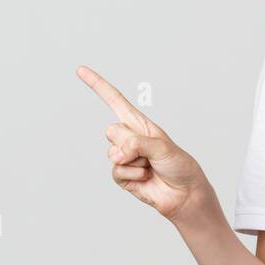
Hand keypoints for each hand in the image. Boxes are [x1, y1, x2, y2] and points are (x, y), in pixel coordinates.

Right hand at [76, 65, 213, 221]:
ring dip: (134, 162)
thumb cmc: (179, 166)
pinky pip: (116, 171)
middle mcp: (130, 139)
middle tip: (149, 154)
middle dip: (130, 143)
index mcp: (140, 125)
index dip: (98, 85)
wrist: (184, 194)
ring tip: (150, 167)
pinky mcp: (122, 176)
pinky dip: (132, 175)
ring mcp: (124, 158)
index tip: (81, 70)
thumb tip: (117, 153)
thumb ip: (137, 144)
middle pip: (111, 131)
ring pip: (113, 153)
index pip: (115, 101)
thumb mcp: (162, 147)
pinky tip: (146, 178)